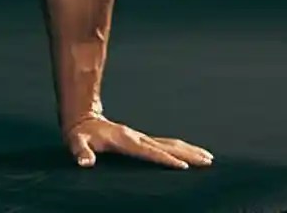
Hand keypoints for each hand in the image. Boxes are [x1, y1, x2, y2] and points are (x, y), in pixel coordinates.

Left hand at [66, 117, 213, 169]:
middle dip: (188, 154)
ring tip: (208, 158)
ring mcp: (141, 137)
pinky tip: (190, 154)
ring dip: (189, 150)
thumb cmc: (81, 136)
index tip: (183, 166)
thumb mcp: (77, 143)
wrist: (83, 120)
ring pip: (170, 143)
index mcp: (126, 140)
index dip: (165, 159)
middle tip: (208, 161)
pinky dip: (181, 149)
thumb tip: (85, 162)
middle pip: (167, 146)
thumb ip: (81, 152)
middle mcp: (137, 137)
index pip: (150, 152)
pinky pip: (165, 144)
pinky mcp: (142, 139)